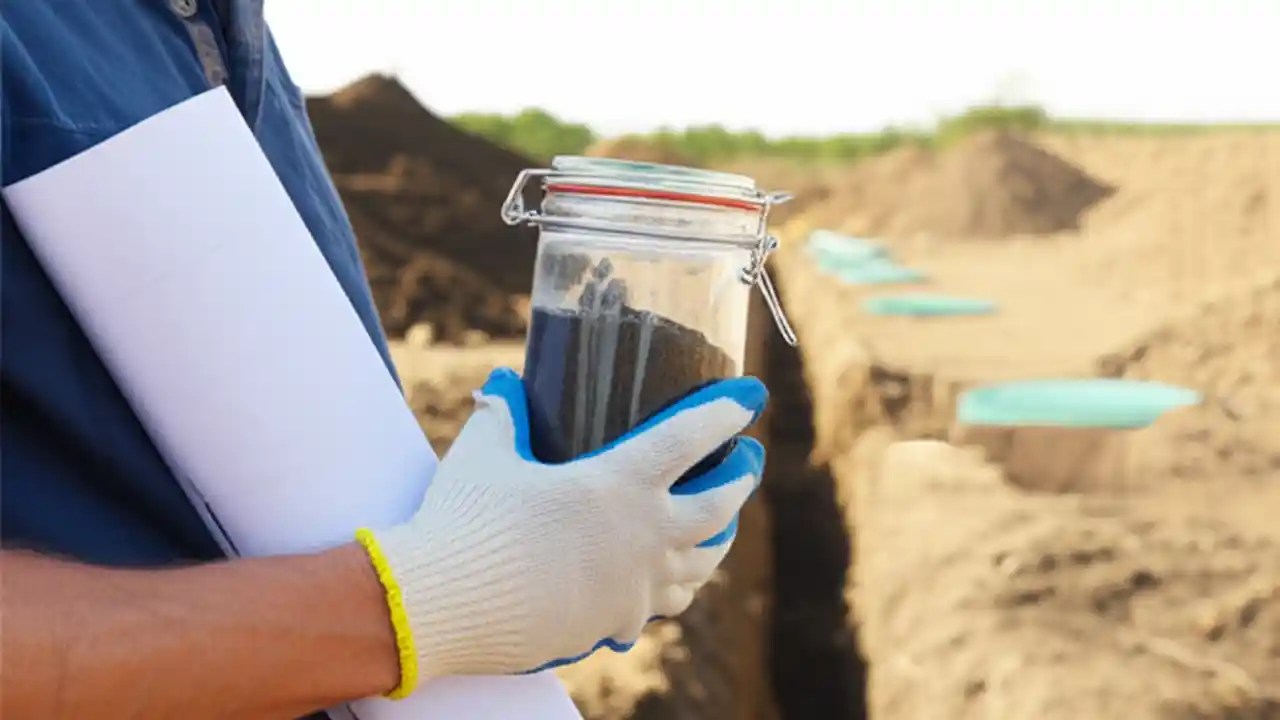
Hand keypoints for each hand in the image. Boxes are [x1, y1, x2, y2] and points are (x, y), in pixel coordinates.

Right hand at [356, 367, 766, 696]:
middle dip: (741, 478)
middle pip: (720, 507)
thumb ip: (504, 412)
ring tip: (720, 522)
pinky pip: (661, 604)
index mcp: (620, 483)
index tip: (750, 398)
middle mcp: (642, 537)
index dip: (726, 411)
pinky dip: (674, 584)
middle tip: (748, 460)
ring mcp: (634, 587)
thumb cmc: (464, 521)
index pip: (692, 437)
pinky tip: (669, 577)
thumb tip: (506, 383)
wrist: (439, 607)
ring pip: (701, 563)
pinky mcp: (615, 623)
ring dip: (718, 537)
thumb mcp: (484, 451)